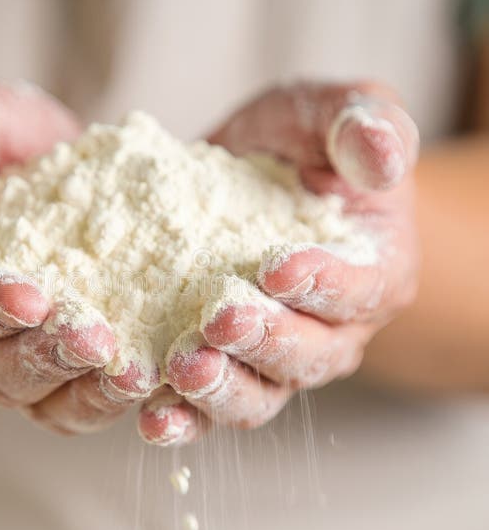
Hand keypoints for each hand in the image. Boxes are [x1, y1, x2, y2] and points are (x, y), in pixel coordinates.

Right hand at [0, 78, 156, 435]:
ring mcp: (4, 360)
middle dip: (42, 355)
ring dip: (84, 390)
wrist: (32, 174)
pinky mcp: (54, 374)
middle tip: (97, 338)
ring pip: (34, 398)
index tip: (33, 295)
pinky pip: (74, 404)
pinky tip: (157, 380)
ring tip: (138, 374)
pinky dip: (110, 399)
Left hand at [138, 81, 419, 445]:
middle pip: (308, 355)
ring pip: (259, 393)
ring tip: (182, 369)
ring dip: (221, 389)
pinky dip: (181, 417)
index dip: (322, 283)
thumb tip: (380, 155)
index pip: (360, 289)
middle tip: (219, 319)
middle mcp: (334, 329)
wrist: (251, 171)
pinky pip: (206, 405)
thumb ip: (365, 124)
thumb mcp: (334, 113)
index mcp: (376, 271)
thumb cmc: (305, 141)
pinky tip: (149, 416)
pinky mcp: (223, 365)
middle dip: (264, 340)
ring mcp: (275, 356)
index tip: (275, 266)